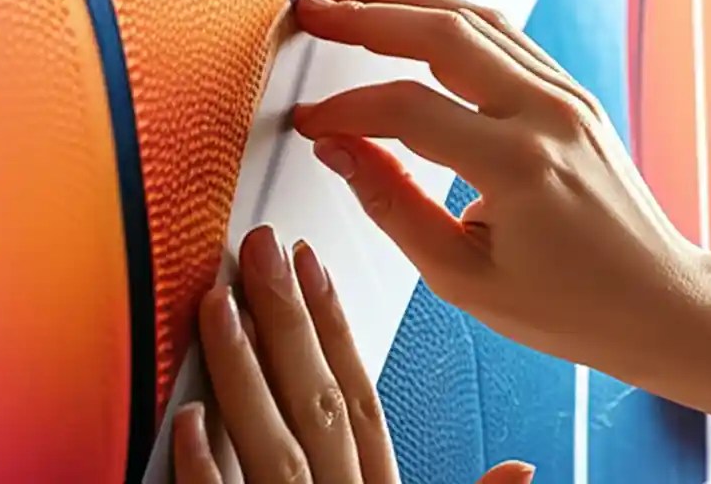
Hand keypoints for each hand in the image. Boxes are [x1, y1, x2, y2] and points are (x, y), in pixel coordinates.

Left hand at [172, 225, 536, 483]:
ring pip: (273, 441)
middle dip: (291, 320)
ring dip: (247, 371)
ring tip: (220, 303)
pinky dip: (204, 467)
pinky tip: (186, 418)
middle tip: (263, 250)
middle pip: (319, 400)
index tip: (314, 263)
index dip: (338, 327)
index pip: (362, 395)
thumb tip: (524, 469)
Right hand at [290, 0, 706, 379]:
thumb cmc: (570, 305)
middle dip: (368, 14)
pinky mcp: (575, 94)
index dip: (345, 109)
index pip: (407, 109)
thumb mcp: (464, 277)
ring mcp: (568, 95)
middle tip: (313, 9)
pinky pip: (509, 35)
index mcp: (517, 165)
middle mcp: (547, 113)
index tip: (306, 121)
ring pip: (478, 18)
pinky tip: (419, 10)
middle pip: (442, 32)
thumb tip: (338, 150)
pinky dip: (455, 15)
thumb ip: (393, 205)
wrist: (658, 301)